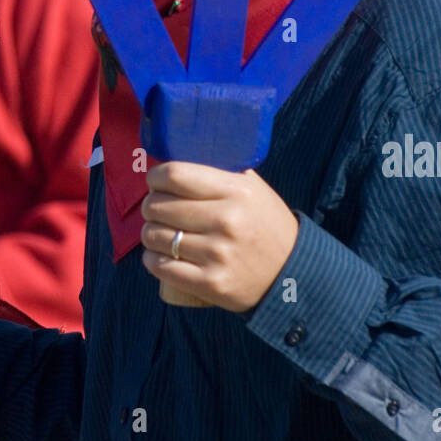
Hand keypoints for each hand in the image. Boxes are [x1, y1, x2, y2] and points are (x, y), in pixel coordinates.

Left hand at [140, 162, 298, 312]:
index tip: (156, 181)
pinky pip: (160, 267)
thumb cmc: (265, 224)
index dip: (156, 177)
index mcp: (236, 191)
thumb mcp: (252, 189)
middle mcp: (226, 221)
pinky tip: (158, 254)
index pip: (175, 175)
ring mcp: (218, 254)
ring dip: (148, 233)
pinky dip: (152, 259)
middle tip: (156, 208)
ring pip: (155, 236)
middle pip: (159, 205)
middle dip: (150, 205)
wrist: (292, 274)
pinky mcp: (211, 284)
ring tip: (158, 231)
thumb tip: (178, 157)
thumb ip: (220, 171)